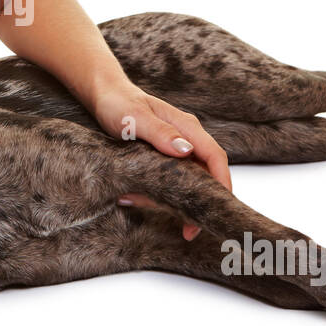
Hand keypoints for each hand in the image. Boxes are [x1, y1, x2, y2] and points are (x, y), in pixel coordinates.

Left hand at [92, 82, 232, 240]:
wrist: (104, 95)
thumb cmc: (118, 103)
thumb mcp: (135, 118)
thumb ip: (160, 134)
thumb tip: (186, 151)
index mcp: (187, 127)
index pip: (215, 157)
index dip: (221, 184)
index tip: (218, 208)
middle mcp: (187, 138)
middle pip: (207, 174)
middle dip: (200, 202)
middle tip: (189, 230)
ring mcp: (177, 147)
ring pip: (187, 180)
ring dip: (171, 199)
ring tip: (141, 205)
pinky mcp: (164, 156)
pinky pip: (169, 179)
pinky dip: (156, 192)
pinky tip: (133, 198)